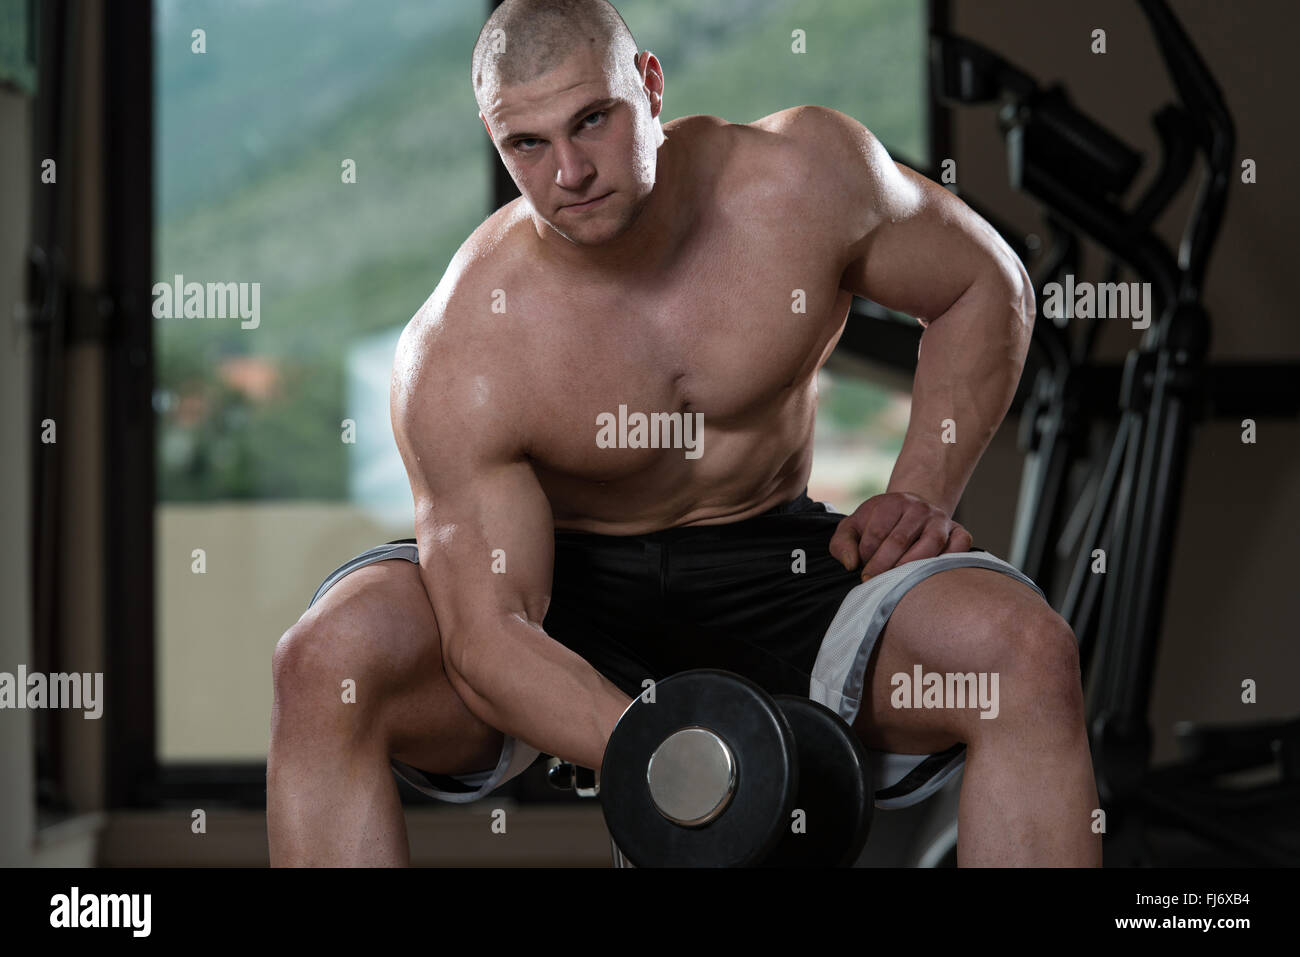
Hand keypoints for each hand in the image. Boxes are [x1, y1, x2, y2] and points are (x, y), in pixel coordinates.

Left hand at [828, 492, 973, 579]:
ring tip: (897, 584)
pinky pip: (959, 547)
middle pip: (900, 541)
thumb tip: (850, 564)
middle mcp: (919, 508)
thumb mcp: (854, 527)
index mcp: (892, 503)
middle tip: (874, 584)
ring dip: (911, 568)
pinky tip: (930, 576)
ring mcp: (941, 519)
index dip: (866, 556)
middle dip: (883, 567)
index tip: (862, 572)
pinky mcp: (959, 532)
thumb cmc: (878, 525)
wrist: (910, 512)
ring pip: (930, 545)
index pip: (876, 533)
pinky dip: (949, 561)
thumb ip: (843, 543)